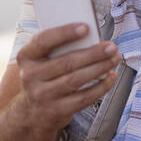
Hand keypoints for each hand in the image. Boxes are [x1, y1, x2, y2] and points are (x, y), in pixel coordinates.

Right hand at [12, 24, 119, 139]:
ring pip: (77, 79)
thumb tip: (91, 37)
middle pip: (66, 62)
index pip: (43, 41)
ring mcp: (43, 95)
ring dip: (100, 68)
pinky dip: (101, 86)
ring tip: (114, 59)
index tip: (86, 27)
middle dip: (93, 53)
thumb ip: (58, 48)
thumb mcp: (40, 61)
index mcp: (26, 56)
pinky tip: (111, 77)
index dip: (65, 33)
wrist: (32, 113)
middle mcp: (30, 76)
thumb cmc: (43, 77)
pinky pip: (84, 97)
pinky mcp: (57, 111)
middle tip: (111, 46)